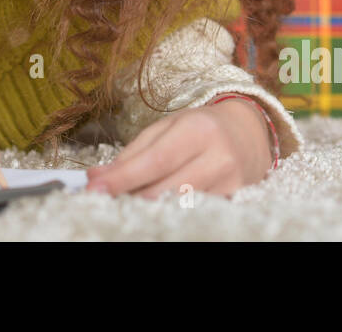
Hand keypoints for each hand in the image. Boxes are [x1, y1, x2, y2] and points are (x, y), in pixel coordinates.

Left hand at [85, 98, 272, 198]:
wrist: (248, 134)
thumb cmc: (200, 128)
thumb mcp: (166, 128)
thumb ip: (132, 154)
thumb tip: (96, 178)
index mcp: (198, 130)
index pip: (154, 161)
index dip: (122, 178)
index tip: (93, 189)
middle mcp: (218, 158)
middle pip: (163, 191)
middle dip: (129, 197)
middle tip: (104, 197)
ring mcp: (230, 185)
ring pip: (176, 207)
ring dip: (146, 207)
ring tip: (128, 199)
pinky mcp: (233, 203)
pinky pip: (192, 214)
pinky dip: (168, 213)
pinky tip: (155, 207)